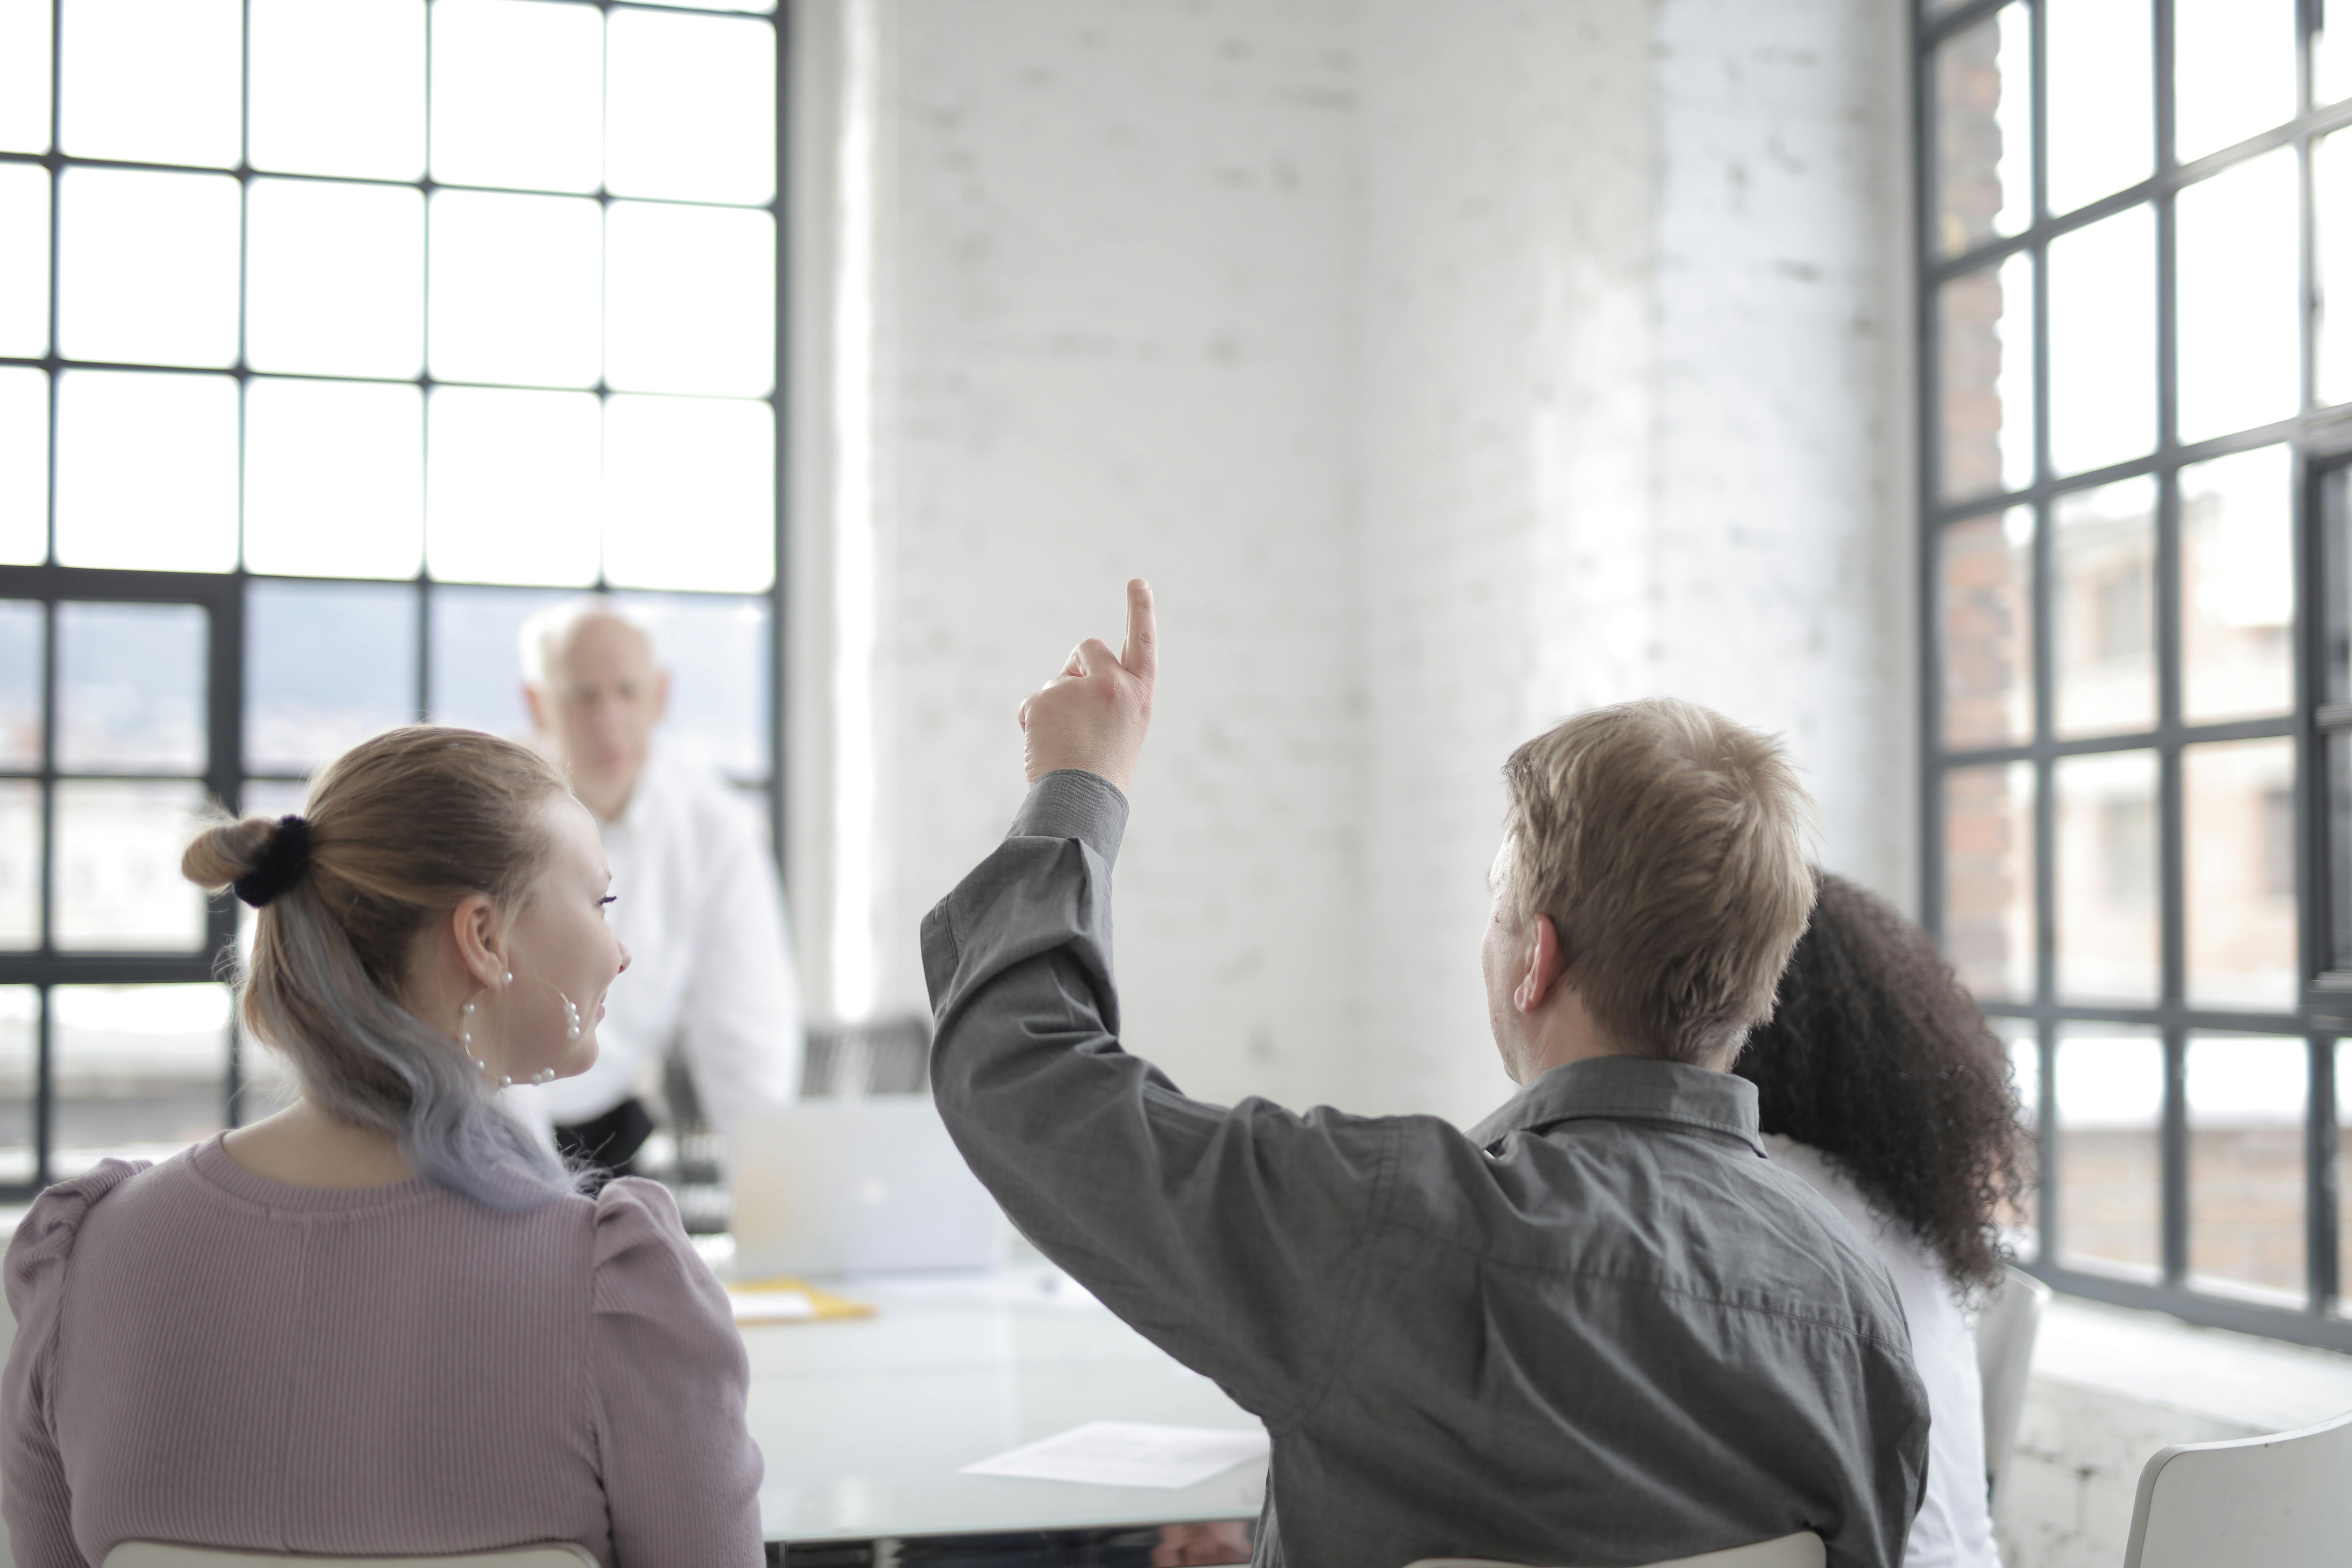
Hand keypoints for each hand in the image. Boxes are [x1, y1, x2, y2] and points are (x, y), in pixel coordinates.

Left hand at [1018, 578, 1155, 791]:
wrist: (1082, 800)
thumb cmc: (1104, 769)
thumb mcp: (1123, 727)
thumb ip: (1111, 694)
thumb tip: (1072, 674)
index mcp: (1140, 694)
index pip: (1142, 643)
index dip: (1141, 611)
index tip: (1137, 582)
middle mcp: (1113, 685)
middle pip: (1087, 648)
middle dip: (1077, 667)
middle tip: (1078, 709)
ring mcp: (1078, 689)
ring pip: (1057, 680)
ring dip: (1055, 703)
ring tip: (1064, 741)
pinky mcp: (1045, 699)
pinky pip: (1032, 702)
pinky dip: (1032, 721)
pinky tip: (1044, 745)